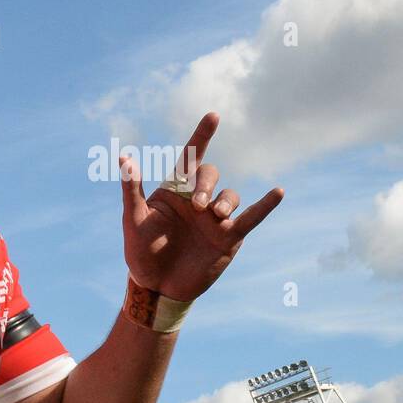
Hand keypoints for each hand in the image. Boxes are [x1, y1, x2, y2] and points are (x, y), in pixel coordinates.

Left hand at [119, 112, 282, 302]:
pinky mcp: (230, 238)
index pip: (191, 156)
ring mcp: (216, 218)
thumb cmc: (142, 251)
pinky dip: (265, 205)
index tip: (213, 116)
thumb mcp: (133, 220)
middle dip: (206, 185)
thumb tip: (124, 158)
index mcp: (176, 189)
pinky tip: (279, 192)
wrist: (157, 286)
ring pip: (230, 196)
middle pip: (210, 175)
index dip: (202, 136)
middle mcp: (198, 199)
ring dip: (225, 201)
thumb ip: (131, 190)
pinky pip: (251, 218)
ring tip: (216, 216)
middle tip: (199, 205)